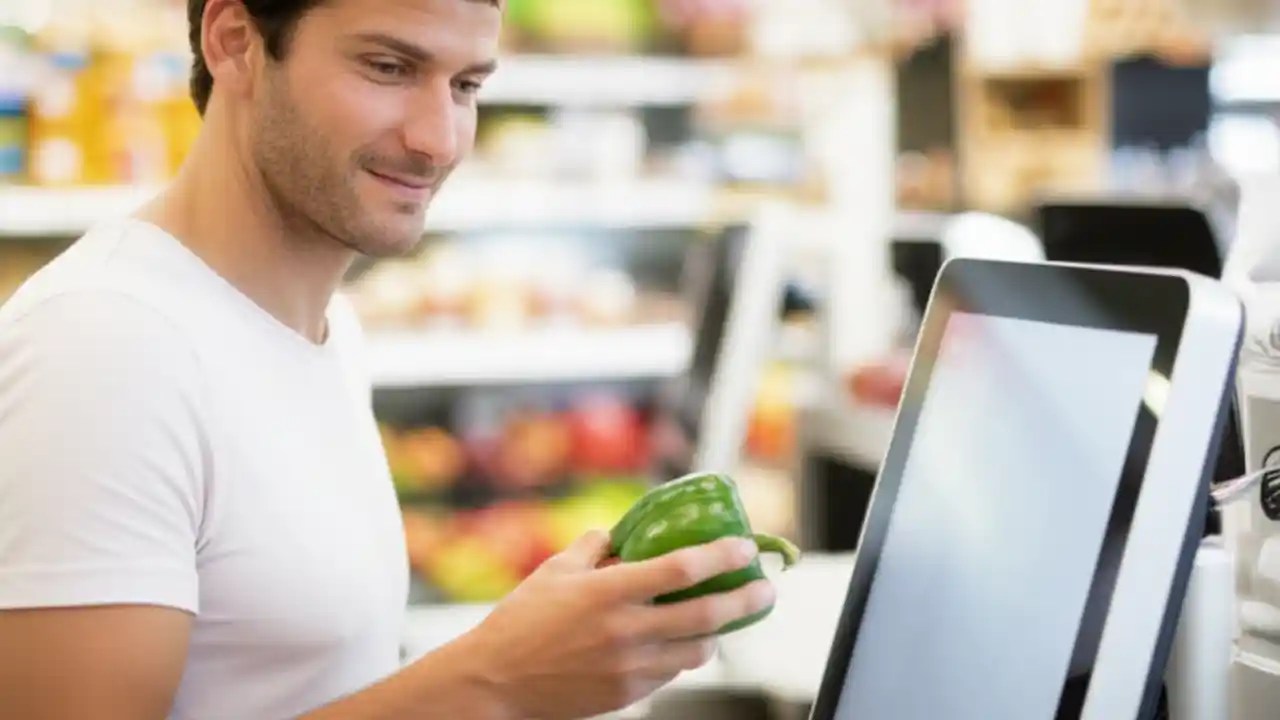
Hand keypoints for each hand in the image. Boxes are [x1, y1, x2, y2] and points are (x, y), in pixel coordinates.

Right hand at [462, 530, 774, 719]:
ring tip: (725, 619)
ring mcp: (629, 667)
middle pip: (705, 616)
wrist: (495, 682)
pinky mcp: (627, 694)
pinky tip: (679, 643)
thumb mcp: (554, 572)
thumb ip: (593, 549)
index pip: (681, 569)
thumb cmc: (520, 622)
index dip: (720, 556)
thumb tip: (617, 535)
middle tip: (765, 590)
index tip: (743, 548)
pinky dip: (682, 656)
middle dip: (745, 601)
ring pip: (696, 651)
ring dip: (717, 633)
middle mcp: (625, 630)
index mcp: (609, 592)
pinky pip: (670, 672)